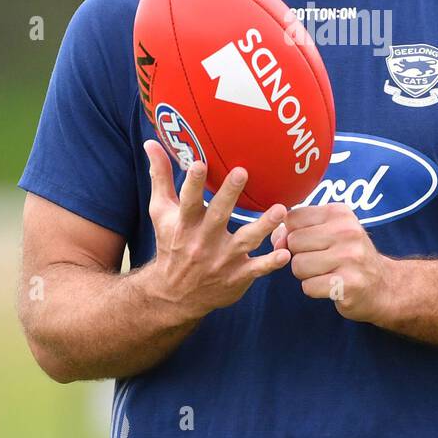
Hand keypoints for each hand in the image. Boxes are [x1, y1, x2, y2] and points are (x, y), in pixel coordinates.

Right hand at [143, 140, 290, 321]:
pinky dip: (271, 263)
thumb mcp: (162, 213)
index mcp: (185, 224)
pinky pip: (257, 268)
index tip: (199, 163)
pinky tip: (286, 252)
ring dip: (264, 226)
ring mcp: (222, 260)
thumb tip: (151, 142)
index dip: (193, 183)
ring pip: (245, 241)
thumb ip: (160, 177)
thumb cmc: (171, 244)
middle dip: (229, 194)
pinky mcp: (238, 276)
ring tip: (281, 209)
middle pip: (218, 216)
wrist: (174, 295)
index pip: (188, 201)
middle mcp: (203, 242)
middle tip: (242, 172)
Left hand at [272, 203, 394, 323]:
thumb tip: (276, 237)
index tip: (308, 243)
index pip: (293, 218)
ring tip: (326, 273)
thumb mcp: (329, 232)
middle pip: (293, 242)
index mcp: (340, 213)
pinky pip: (308, 286)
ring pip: (298, 265)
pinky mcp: (348, 284)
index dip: (291, 234)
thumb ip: (298, 229)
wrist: (383, 286)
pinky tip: (331, 286)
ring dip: (306, 274)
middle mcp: (347, 231)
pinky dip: (314, 289)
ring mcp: (350, 258)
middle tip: (321, 261)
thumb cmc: (349, 256)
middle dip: (299, 255)